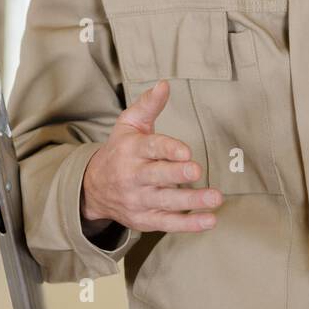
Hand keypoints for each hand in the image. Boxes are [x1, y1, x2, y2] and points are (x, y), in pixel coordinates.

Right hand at [80, 79, 222, 232]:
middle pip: (156, 176)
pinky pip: (168, 223)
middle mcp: (133, 176)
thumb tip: (164, 84)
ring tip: (215, 198)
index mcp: (132, 150)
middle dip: (176, 174)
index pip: (150, 148)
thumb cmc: (120, 150)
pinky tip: (209, 220)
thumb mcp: (128, 124)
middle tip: (196, 171)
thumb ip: (148, 105)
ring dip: (192, 201)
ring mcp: (138, 200)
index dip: (168, 148)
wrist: (93, 188)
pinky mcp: (145, 219)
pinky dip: (189, 224)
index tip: (186, 150)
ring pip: (166, 202)